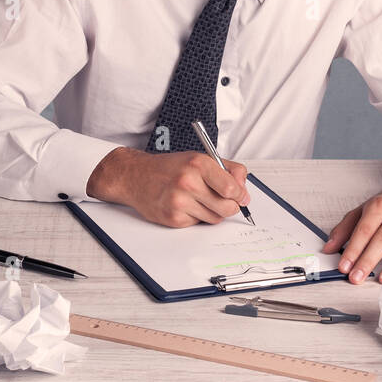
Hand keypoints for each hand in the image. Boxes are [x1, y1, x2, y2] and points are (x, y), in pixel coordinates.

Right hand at [86, 147, 249, 227]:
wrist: (137, 176)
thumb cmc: (170, 167)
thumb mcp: (199, 158)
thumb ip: (228, 170)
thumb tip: (244, 191)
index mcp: (198, 163)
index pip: (231, 188)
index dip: (240, 195)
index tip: (241, 196)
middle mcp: (188, 182)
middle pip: (227, 207)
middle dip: (230, 206)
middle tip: (225, 201)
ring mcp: (179, 201)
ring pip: (215, 218)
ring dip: (213, 212)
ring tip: (199, 199)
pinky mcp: (173, 218)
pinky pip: (198, 223)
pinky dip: (197, 217)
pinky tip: (186, 205)